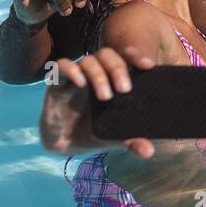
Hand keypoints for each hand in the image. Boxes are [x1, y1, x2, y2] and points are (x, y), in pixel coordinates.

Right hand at [40, 47, 155, 157]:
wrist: (65, 145)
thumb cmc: (93, 131)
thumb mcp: (115, 136)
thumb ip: (132, 141)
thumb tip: (148, 152)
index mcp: (112, 79)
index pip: (124, 57)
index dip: (136, 56)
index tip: (149, 66)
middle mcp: (94, 74)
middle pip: (106, 55)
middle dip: (118, 67)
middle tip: (125, 89)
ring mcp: (76, 76)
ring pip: (88, 60)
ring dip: (99, 75)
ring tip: (106, 97)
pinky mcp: (56, 84)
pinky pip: (61, 66)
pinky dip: (71, 70)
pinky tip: (81, 83)